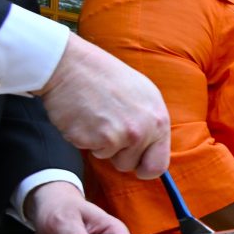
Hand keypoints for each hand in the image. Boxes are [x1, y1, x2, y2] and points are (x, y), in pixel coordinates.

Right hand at [37, 34, 170, 178]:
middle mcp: (142, 131)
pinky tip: (84, 117)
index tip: (137, 166)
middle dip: (118, 154)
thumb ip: (151, 123)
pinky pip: (89, 150)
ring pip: (108, 158)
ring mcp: (118, 136)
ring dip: (100, 144)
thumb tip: (152, 149)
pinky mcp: (93, 139)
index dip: (145, 168)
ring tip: (97, 117)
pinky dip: (84, 138)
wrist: (74, 65)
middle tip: (109, 127)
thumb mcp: (145, 96)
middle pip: (130, 165)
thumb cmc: (107, 77)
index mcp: (159, 120)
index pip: (158, 164)